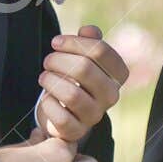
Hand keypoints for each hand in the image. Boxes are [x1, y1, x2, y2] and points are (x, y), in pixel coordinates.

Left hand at [35, 23, 129, 142]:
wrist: (68, 111)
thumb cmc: (76, 78)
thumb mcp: (85, 57)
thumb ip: (89, 40)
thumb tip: (88, 30)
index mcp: (118, 74)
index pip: (100, 50)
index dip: (73, 42)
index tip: (55, 42)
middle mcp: (111, 96)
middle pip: (84, 69)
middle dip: (58, 60)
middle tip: (48, 61)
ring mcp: (95, 115)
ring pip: (71, 94)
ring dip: (50, 80)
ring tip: (44, 77)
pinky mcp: (77, 131)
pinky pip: (61, 116)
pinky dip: (48, 103)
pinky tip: (46, 98)